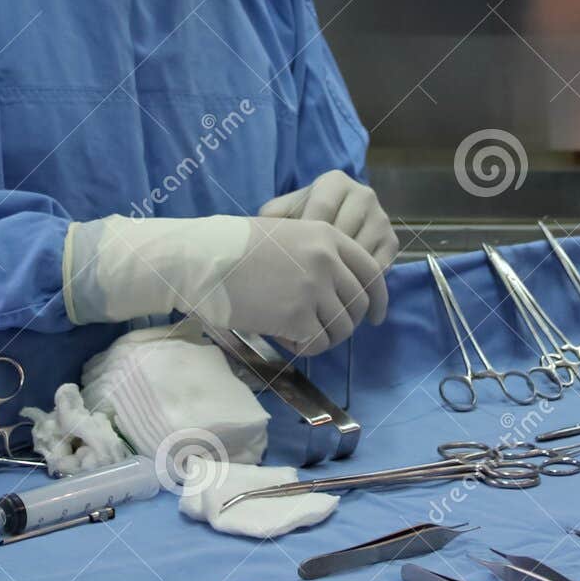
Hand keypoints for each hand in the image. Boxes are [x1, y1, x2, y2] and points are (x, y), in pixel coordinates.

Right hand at [65, 215, 384, 354]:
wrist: (201, 259)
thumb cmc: (234, 247)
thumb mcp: (285, 232)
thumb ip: (317, 253)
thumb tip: (339, 287)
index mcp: (327, 235)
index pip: (371, 271)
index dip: (378, 298)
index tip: (376, 316)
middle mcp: (326, 260)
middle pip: (359, 304)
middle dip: (348, 324)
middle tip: (328, 332)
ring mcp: (313, 288)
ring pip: (341, 328)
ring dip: (326, 338)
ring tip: (301, 335)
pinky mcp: (296, 316)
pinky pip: (317, 343)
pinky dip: (306, 347)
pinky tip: (287, 339)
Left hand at [259, 171, 396, 321]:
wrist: (334, 223)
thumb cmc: (303, 219)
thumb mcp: (286, 212)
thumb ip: (274, 217)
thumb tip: (263, 230)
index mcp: (335, 182)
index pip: (322, 209)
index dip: (306, 238)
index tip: (292, 262)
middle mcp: (363, 195)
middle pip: (344, 234)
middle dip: (323, 262)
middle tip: (304, 285)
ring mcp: (381, 218)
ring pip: (361, 255)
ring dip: (342, 279)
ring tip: (321, 297)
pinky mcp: (392, 242)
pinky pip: (377, 269)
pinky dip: (360, 287)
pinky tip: (342, 300)